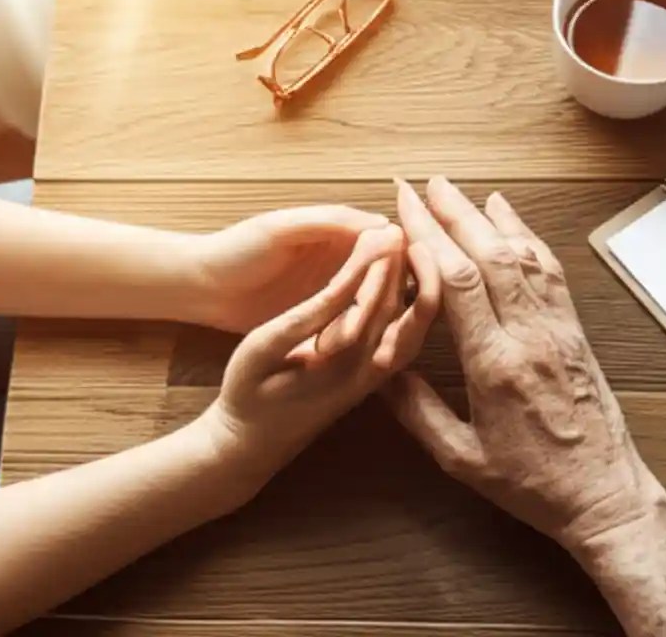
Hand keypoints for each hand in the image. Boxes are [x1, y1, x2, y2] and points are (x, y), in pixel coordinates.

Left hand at [192, 205, 390, 333]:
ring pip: (371, 304)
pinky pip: (349, 324)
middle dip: (383, 298)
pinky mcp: (320, 316)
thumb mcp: (281, 230)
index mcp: (339, 230)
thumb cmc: (236, 250)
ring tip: (364, 341)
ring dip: (371, 321)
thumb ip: (330, 222)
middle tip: (378, 324)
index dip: (395, 263)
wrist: (202, 286)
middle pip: (385, 276)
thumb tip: (384, 225)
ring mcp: (333, 288)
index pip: (385, 242)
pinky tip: (353, 351)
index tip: (398, 284)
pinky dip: (353, 335)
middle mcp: (342, 257)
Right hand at [200, 224, 440, 484]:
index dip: (383, 261)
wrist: (252, 445)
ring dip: (418, 281)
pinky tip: (412, 278)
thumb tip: (341, 287)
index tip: (387, 226)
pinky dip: (416, 301)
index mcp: (344, 364)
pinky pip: (409, 333)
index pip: (375, 302)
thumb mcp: (261, 351)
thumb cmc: (247, 396)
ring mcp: (377, 375)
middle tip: (406, 221)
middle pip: (401, 308)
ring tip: (414, 244)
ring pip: (414, 322)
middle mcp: (370, 371)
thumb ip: (303, 320)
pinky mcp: (375, 375)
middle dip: (406, 262)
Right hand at [383, 177, 665, 549]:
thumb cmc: (532, 484)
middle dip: (454, 213)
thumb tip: (380, 368)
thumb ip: (417, 411)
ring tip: (458, 189)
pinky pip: (550, 272)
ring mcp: (557, 330)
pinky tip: (509, 217)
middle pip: (490, 255)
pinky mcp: (574, 332)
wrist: (604, 496)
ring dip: (487, 216)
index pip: (460, 282)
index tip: (404, 206)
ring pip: (523, 255)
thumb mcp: (461, 457)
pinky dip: (527, 236)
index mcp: (496, 365)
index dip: (430, 236)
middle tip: (424, 183)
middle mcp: (530, 336)